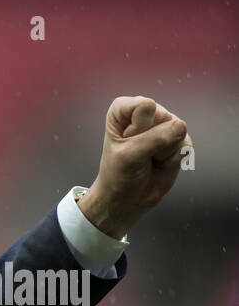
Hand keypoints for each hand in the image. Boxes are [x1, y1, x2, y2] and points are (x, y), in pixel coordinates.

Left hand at [77, 97, 190, 238]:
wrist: (127, 198)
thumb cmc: (119, 175)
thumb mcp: (129, 156)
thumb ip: (154, 139)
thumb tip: (181, 126)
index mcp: (124, 109)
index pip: (144, 106)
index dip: (137, 128)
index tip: (126, 142)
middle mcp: (146, 113)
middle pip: (164, 117)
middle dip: (151, 142)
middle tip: (138, 154)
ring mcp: (164, 125)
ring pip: (178, 131)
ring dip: (163, 152)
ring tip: (149, 159)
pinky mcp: (178, 139)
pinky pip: (186, 145)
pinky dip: (173, 160)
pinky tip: (160, 164)